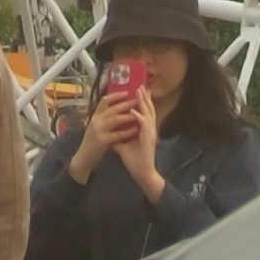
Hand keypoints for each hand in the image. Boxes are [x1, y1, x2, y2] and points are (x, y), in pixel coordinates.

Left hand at [102, 62, 165, 184]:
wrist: (142, 173)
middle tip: (141, 85)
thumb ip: (119, 139)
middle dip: (144, 97)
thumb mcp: (124, 147)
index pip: (145, 112)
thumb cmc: (135, 161)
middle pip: (148, 109)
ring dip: (143, 102)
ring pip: (148, 114)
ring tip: (139, 92)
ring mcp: (150, 133)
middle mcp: (149, 129)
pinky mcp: (147, 139)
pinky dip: (138, 117)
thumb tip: (110, 134)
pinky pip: (143, 125)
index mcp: (145, 130)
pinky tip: (133, 111)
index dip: (142, 102)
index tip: (138, 92)